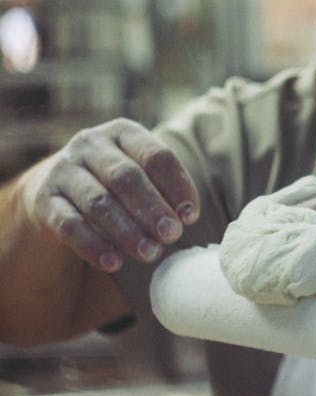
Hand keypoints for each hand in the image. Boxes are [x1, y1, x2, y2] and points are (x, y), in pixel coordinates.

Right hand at [18, 118, 199, 271]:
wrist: (57, 188)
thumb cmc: (115, 182)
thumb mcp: (140, 172)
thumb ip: (164, 188)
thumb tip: (186, 217)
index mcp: (123, 132)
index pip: (155, 155)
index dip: (177, 186)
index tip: (190, 216)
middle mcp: (90, 144)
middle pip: (126, 177)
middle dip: (152, 209)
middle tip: (172, 235)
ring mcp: (63, 170)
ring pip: (98, 202)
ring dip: (127, 231)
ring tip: (150, 253)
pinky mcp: (44, 200)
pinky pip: (69, 224)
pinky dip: (93, 245)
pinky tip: (114, 263)